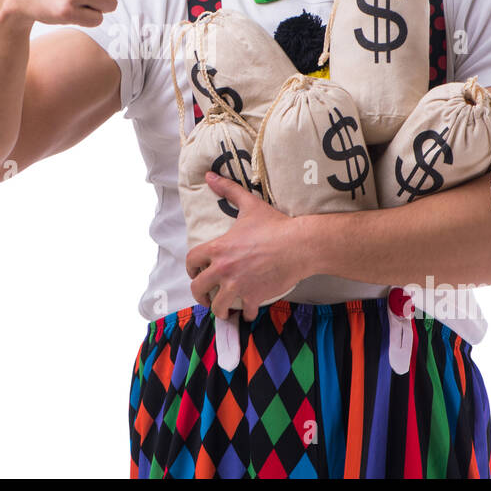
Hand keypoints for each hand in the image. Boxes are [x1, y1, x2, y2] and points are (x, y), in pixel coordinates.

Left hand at [186, 172, 303, 321]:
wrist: (299, 244)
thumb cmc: (275, 225)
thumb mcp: (249, 205)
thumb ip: (228, 190)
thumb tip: (210, 175)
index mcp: (219, 248)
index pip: (192, 260)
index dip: (191, 267)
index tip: (195, 271)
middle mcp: (224, 269)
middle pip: (198, 287)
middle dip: (200, 294)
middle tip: (206, 296)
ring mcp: (238, 285)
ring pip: (218, 306)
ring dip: (220, 309)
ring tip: (225, 310)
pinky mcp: (254, 296)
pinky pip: (245, 312)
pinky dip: (246, 314)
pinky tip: (249, 313)